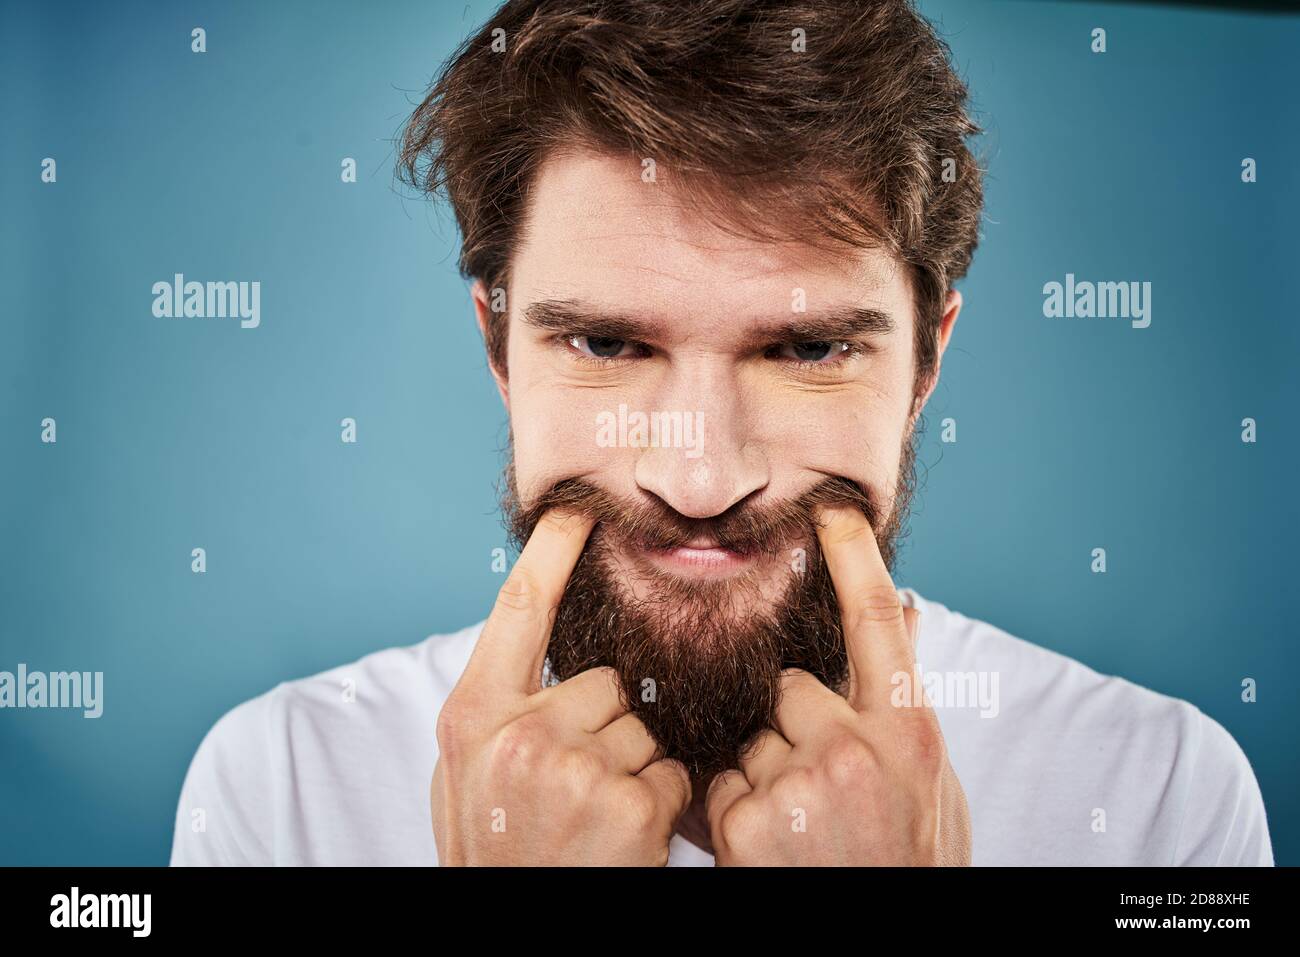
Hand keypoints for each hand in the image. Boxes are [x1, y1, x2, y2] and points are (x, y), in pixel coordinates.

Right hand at [431, 509, 691, 864]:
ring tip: (592, 821)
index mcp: (472, 718)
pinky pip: (671, 774)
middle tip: (572, 788)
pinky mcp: (629, 808)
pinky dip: (660, 806)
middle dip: (601, 726)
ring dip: (631, 769)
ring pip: (641, 729)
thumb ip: (492, 715)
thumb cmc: (492, 859)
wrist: (509, 936)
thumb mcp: (463, 780)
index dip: (552, 554)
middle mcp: (520, 734)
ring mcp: (575, 770)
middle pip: (600, 682)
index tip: (580, 509)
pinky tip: (623, 841)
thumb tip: (526, 662)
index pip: (517, 611)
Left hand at [705, 505, 970, 865]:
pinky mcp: (747, 825)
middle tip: (824, 787)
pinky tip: (773, 850)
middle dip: (797, 727)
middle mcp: (856, 752)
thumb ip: (907, 698)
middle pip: (793, 689)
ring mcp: (799, 788)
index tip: (829, 510)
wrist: (890, 944)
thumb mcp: (930, 783)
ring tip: (802, 830)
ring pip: (756, 741)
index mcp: (909, 735)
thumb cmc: (913, 862)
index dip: (852, 559)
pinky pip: (723, 786)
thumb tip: (908, 613)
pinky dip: (737, 813)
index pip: (876, 624)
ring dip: (767, 775)